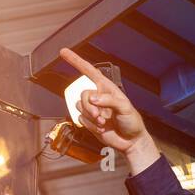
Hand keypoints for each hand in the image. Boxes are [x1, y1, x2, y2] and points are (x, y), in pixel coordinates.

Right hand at [59, 47, 158, 172]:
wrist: (130, 141)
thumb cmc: (131, 121)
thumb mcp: (125, 108)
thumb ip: (109, 100)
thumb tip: (93, 98)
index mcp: (106, 88)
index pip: (89, 71)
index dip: (76, 61)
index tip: (63, 52)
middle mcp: (98, 96)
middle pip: (83, 94)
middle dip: (90, 106)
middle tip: (100, 117)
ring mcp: (93, 109)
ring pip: (80, 107)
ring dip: (91, 117)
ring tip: (104, 124)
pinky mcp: (89, 121)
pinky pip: (81, 119)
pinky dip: (91, 126)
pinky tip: (102, 129)